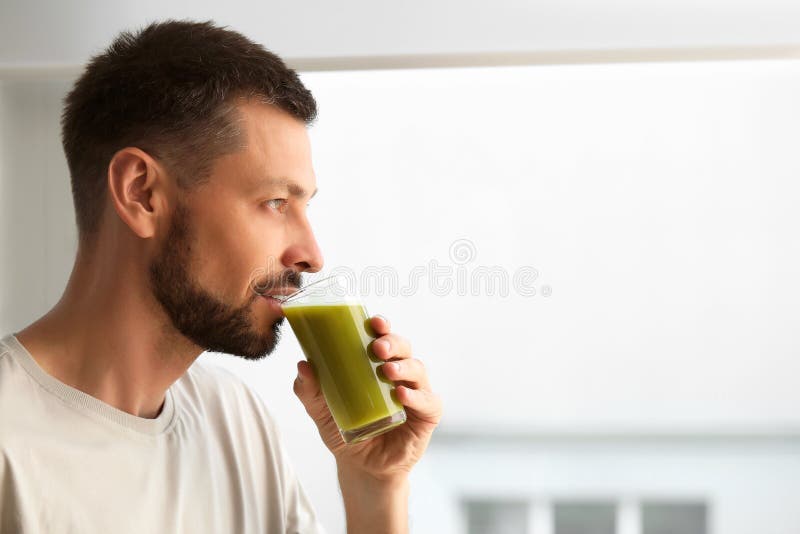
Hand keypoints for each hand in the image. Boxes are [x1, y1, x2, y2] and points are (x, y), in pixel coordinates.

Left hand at [293, 314, 442, 483]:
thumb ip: (309, 389)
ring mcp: (415, 392)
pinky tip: (402, 395)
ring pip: (418, 369)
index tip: (373, 322)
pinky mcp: (427, 415)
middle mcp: (399, 373)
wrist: (360, 467)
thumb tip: (303, 365)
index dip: (382, 326)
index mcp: (377, 363)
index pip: (383, 337)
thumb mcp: (321, 409)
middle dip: (393, 343)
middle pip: (403, 348)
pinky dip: (416, 396)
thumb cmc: (344, 429)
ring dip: (403, 367)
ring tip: (387, 371)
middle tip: (377, 348)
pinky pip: (427, 400)